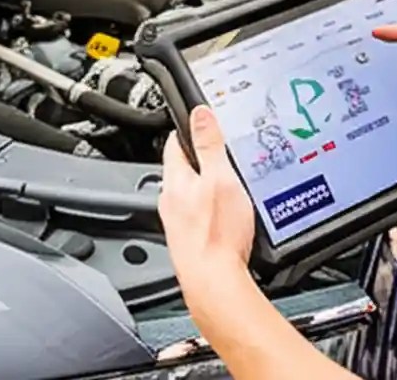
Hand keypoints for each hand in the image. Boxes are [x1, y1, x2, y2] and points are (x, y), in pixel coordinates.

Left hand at [160, 106, 255, 289]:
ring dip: (205, 186)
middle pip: (182, 169)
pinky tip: (224, 216)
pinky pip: (196, 215)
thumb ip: (210, 145)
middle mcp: (170, 201)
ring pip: (189, 194)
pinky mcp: (188, 241)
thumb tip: (199, 114)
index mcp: (175, 180)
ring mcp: (177, 223)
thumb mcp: (221, 179)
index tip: (200, 121)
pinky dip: (208, 209)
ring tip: (226, 182)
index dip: (189, 129)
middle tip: (221, 152)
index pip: (175, 143)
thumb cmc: (217, 235)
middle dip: (200, 159)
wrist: (214, 283)